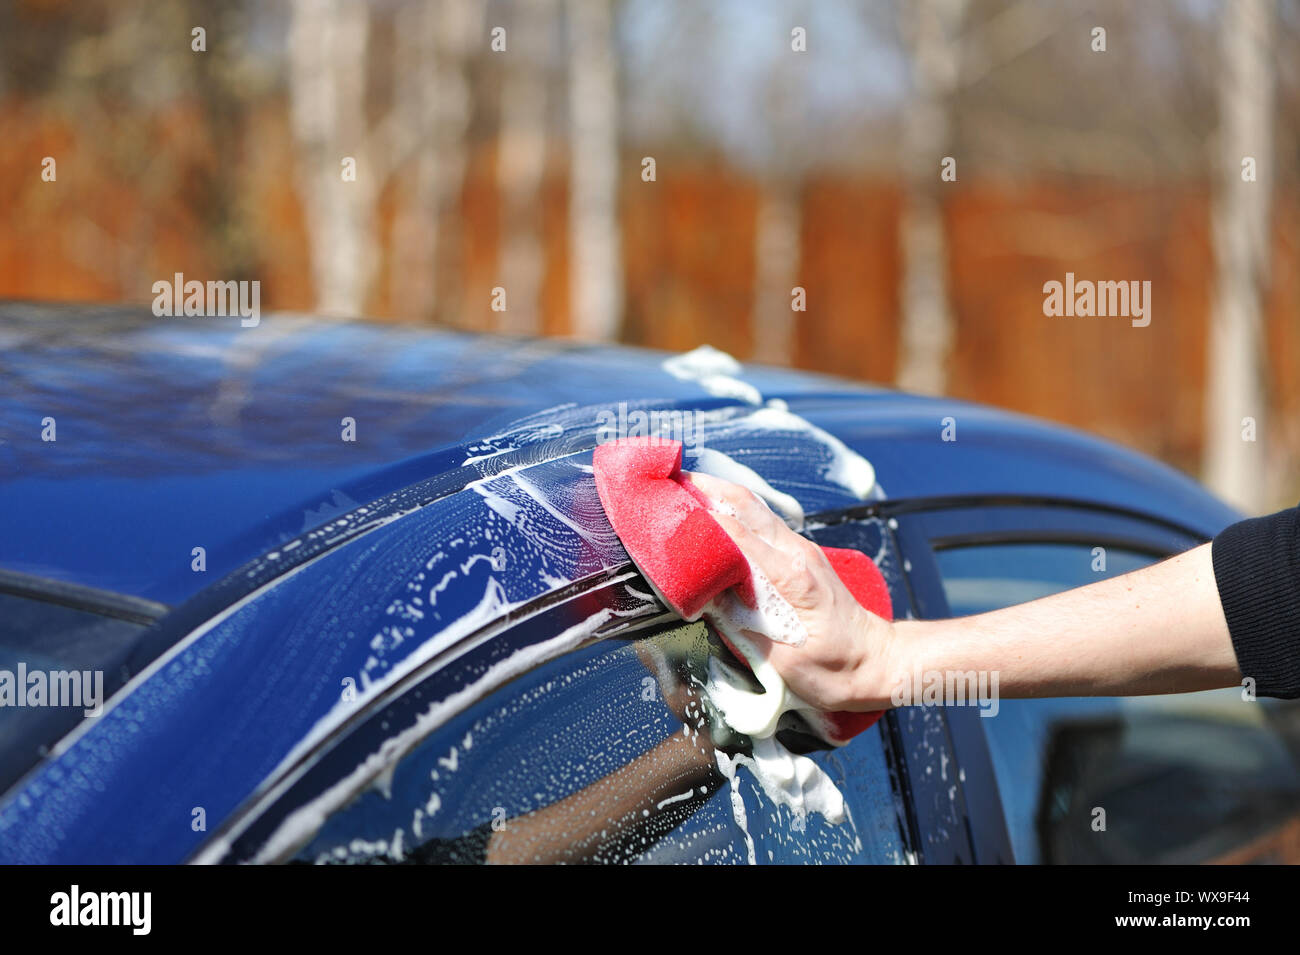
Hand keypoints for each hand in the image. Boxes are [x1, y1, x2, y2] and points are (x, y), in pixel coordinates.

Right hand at [686, 471, 898, 711]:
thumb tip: (706, 603)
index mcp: (793, 576)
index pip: (737, 535)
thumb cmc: (838, 669)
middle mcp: (798, 553)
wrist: (878, 663)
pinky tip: (714, 516)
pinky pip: (764, 525)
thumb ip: (744, 629)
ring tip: (683, 490)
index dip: (699, 520)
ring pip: (756, 509)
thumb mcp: (786, 663)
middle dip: (707, 489)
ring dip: (720, 495)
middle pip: (747, 506)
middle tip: (668, 482)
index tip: (667, 512)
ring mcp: (802, 551)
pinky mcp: (802, 557)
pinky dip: (735, 513)